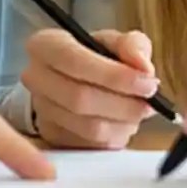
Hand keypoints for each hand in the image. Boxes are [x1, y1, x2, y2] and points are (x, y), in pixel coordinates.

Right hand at [21, 28, 159, 148]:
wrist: (73, 82)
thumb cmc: (94, 58)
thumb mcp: (114, 42)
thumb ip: (132, 46)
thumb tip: (142, 66)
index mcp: (46, 45)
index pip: (74, 61)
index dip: (115, 75)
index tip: (147, 82)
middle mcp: (36, 77)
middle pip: (80, 97)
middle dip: (124, 103)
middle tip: (150, 101)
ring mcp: (41, 110)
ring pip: (89, 126)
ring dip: (124, 122)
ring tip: (138, 111)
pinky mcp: (53, 137)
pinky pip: (91, 145)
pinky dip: (116, 136)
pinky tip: (122, 122)